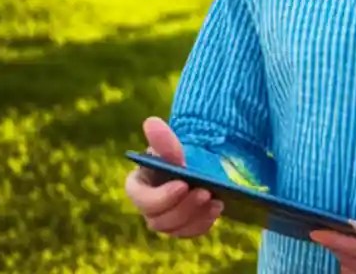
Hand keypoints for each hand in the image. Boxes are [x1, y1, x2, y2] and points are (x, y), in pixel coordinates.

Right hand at [123, 116, 223, 236]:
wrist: (191, 167)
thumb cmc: (174, 157)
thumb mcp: (169, 146)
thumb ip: (162, 139)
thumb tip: (151, 123)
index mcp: (138, 186)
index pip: (139, 198)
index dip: (159, 196)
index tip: (182, 184)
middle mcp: (147, 209)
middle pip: (158, 219)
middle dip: (183, 208)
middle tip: (204, 192)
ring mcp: (164, 221)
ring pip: (175, 229)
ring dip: (195, 216)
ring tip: (215, 200)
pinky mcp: (182, 228)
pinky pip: (190, 232)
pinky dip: (204, 222)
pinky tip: (217, 206)